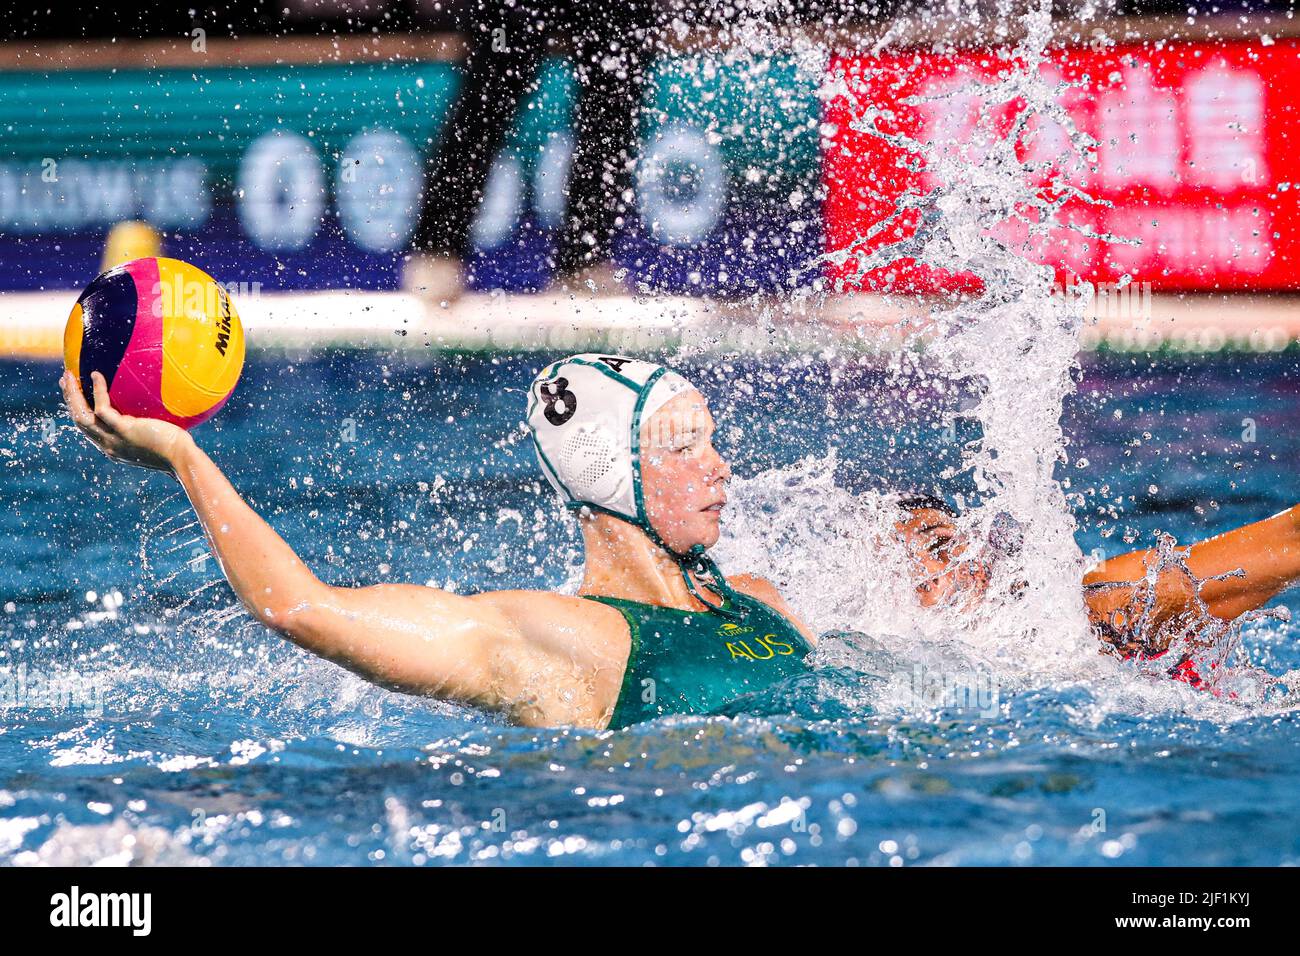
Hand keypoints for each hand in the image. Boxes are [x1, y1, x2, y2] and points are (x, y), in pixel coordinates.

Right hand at [59, 370, 191, 472]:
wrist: (182, 460)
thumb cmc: (177, 450)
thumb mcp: (154, 440)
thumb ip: (146, 429)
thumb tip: (154, 411)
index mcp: (114, 448)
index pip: (90, 430)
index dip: (79, 412)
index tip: (73, 397)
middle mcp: (109, 445)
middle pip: (79, 421)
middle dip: (69, 400)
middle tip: (64, 381)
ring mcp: (114, 439)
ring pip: (82, 416)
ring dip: (72, 395)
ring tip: (69, 376)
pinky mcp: (124, 430)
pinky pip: (103, 408)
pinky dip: (98, 390)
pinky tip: (97, 375)